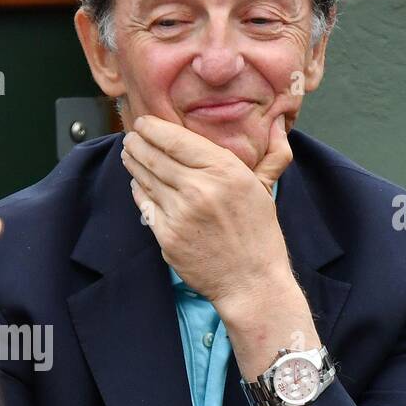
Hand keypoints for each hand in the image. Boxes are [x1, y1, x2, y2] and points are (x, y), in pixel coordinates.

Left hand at [121, 112, 294, 305]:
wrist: (250, 282)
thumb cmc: (259, 236)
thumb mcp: (266, 189)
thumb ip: (272, 153)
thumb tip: (276, 123)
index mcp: (226, 171)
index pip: (177, 140)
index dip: (154, 128)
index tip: (144, 122)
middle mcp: (200, 188)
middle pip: (155, 157)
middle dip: (138, 143)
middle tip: (130, 137)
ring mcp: (180, 213)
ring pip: (146, 179)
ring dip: (133, 164)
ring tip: (129, 154)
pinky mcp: (167, 236)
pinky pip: (144, 206)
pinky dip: (138, 191)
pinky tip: (137, 183)